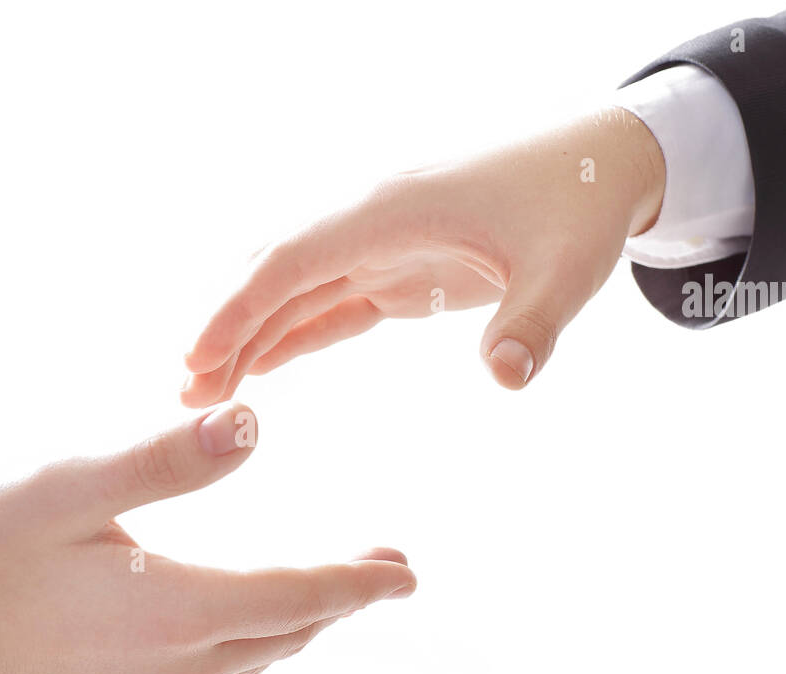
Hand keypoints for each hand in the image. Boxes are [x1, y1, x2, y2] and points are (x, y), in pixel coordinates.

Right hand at [0, 402, 415, 673]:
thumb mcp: (73, 485)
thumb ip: (170, 460)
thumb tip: (255, 424)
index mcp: (176, 609)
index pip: (300, 596)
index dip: (360, 582)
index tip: (408, 572)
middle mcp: (173, 664)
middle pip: (286, 634)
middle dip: (340, 600)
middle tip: (384, 571)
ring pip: (250, 660)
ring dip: (296, 625)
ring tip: (324, 592)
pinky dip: (247, 644)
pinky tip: (237, 622)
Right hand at [181, 107, 664, 403]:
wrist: (599, 166)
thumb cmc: (578, 204)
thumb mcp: (569, 267)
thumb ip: (534, 323)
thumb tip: (505, 378)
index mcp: (391, 210)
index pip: (292, 260)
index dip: (239, 308)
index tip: (197, 357)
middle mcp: (369, 222)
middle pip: (275, 274)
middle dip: (227, 330)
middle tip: (186, 394)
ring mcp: (378, 244)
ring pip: (294, 291)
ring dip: (250, 337)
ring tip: (207, 392)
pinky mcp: (396, 268)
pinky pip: (330, 303)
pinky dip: (292, 334)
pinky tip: (261, 367)